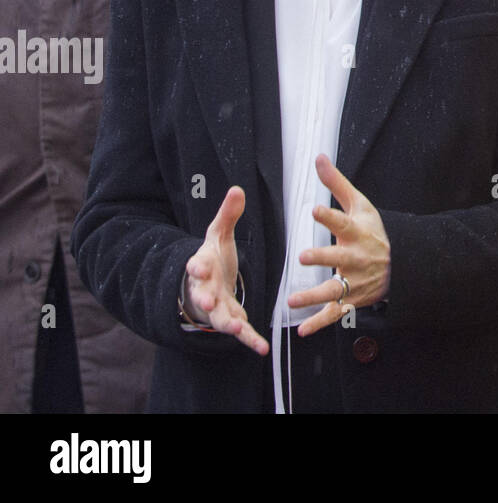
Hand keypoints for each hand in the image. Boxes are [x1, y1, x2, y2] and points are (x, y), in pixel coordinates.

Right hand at [182, 186, 268, 355]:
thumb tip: (237, 189)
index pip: (197, 266)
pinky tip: (262, 349)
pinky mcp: (231, 318)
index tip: (195, 265)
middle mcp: (207, 289)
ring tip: (236, 327)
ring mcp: (218, 307)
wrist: (208, 283)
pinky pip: (240, 331)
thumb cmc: (214, 257)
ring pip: (219, 317)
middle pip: (203, 295)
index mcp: (203, 266)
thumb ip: (228, 214)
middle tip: (208, 302)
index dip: (196, 266)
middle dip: (205, 299)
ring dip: (226, 322)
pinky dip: (250, 340)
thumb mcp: (219, 233)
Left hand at [288, 154, 390, 337]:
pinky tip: (304, 329)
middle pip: (338, 258)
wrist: (400, 262)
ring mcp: (355, 280)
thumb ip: (336, 183)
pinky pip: (335, 313)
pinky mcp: (352, 299)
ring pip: (334, 290)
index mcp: (357, 232)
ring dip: (313, 297)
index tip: (316, 209)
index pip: (342, 222)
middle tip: (304, 255)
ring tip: (293, 300)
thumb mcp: (360, 204)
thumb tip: (319, 158)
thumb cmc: (373, 230)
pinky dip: (320, 323)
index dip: (329, 216)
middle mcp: (356, 257)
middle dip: (322, 257)